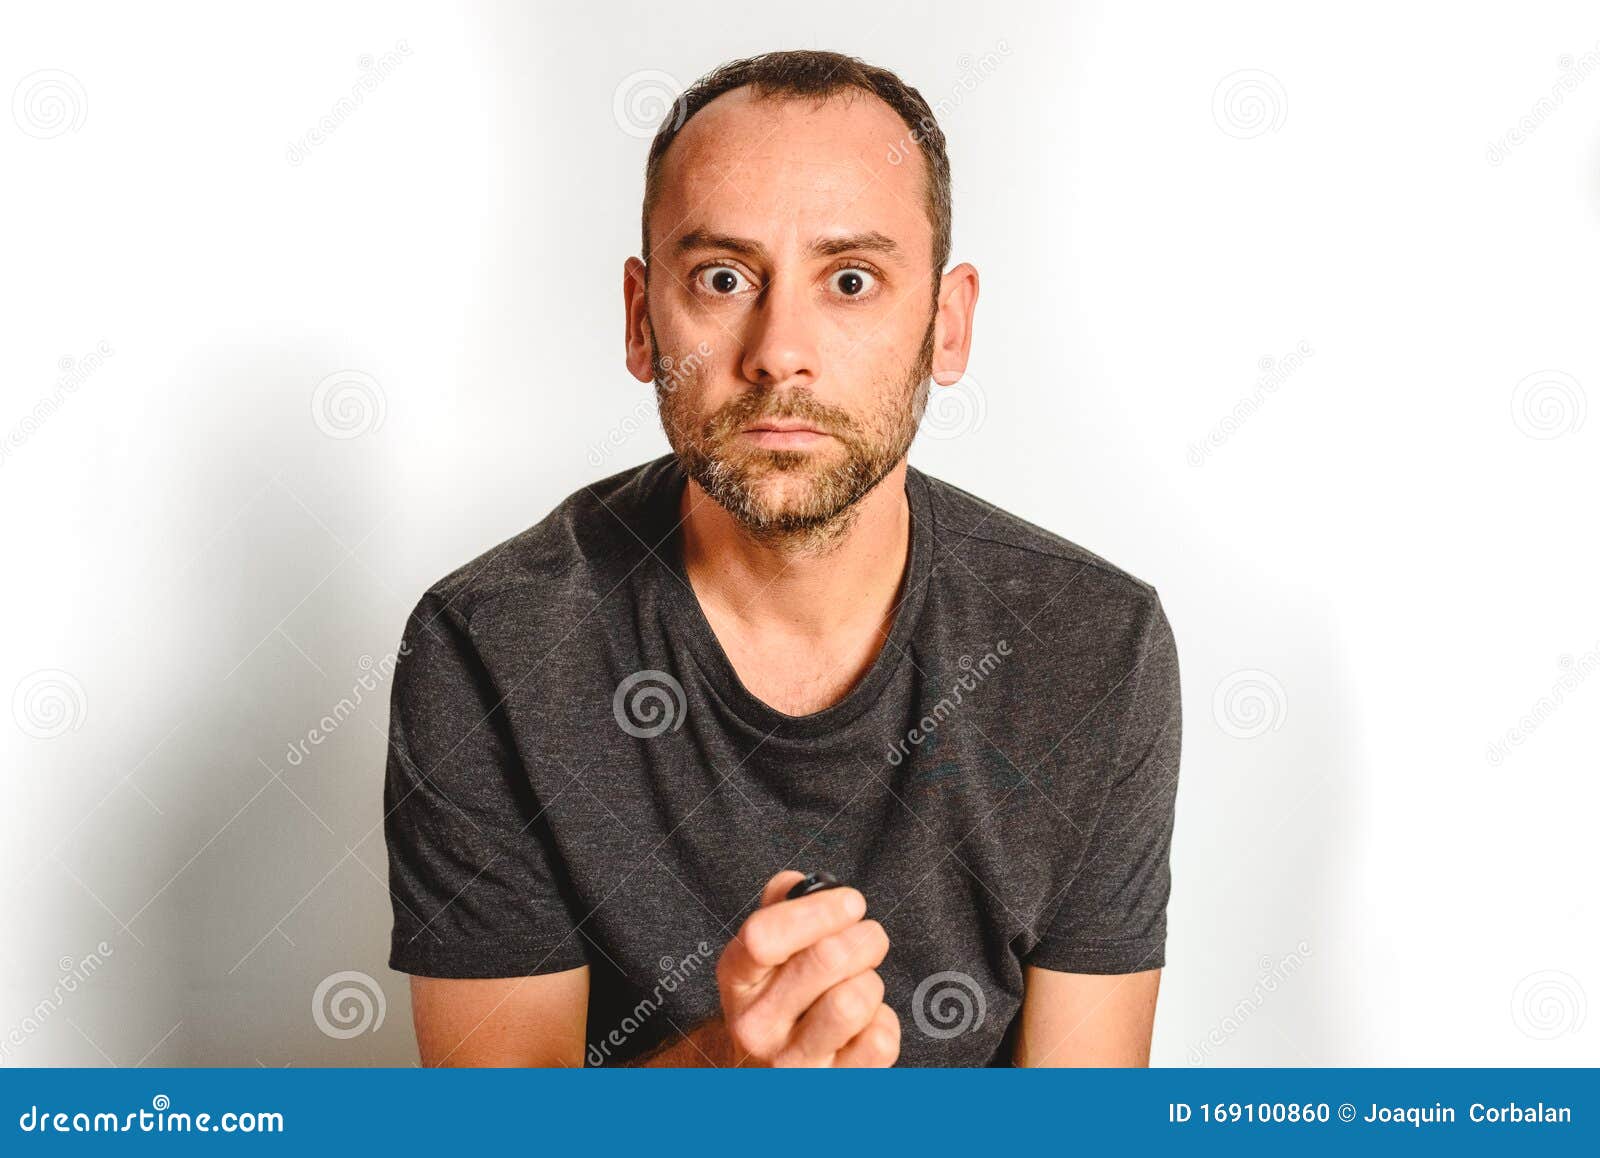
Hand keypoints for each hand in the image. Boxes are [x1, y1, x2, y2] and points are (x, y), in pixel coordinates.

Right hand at [713, 870, 898, 1066]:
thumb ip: (779, 907)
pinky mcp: (830, 1091)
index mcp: (736, 979)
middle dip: (865, 938)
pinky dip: (884, 1023)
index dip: (819, 911)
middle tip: (870, 939)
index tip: (851, 902)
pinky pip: (879, 1041)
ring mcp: (791, 1064)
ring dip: (871, 983)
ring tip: (860, 985)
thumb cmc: (776, 1002)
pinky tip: (865, 1025)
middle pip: (825, 960)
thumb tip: (801, 883)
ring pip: (854, 1001)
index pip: (764, 936)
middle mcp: (755, 1026)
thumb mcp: (762, 956)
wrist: (764, 1081)